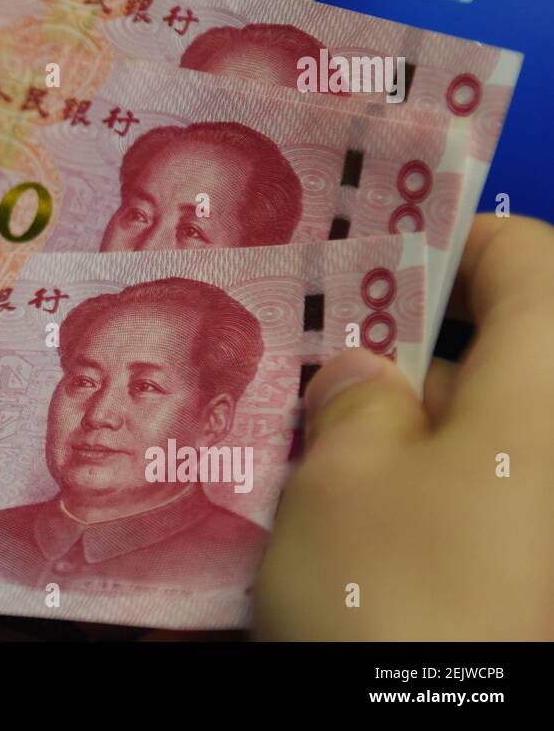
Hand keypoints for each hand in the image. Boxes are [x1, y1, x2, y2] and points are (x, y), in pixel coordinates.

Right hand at [255, 213, 553, 639]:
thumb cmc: (402, 597)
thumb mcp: (341, 479)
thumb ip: (353, 398)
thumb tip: (366, 374)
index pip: (524, 257)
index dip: (444, 243)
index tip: (364, 262)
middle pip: (502, 359)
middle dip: (404, 358)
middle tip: (309, 377)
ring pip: (491, 444)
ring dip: (408, 439)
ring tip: (311, 464)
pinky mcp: (540, 575)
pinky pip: (497, 510)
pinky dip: (435, 505)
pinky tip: (355, 533)